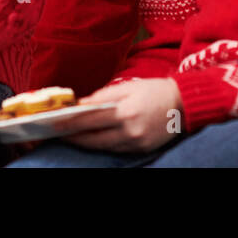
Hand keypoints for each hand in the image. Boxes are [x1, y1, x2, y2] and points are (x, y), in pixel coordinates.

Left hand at [62, 78, 182, 152]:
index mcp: (125, 111)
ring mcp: (136, 144)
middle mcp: (130, 131)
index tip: (53, 121)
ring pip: (102, 146)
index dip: (69, 122)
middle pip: (93, 138)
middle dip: (73, 136)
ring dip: (84, 142)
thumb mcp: (128, 86)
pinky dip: (101, 144)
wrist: (183, 104)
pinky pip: (115, 149)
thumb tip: (80, 103)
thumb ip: (102, 95)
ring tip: (70, 135)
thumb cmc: (153, 90)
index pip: (89, 119)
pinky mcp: (141, 150)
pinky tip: (91, 139)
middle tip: (56, 132)